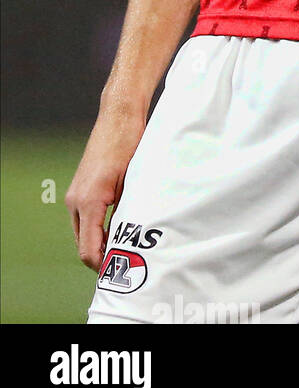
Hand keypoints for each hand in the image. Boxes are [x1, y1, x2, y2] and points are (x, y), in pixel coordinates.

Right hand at [66, 104, 146, 270]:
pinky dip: (98, 225)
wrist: (120, 117)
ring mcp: (76, 194)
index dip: (102, 264)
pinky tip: (118, 224)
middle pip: (83, 243)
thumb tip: (129, 237)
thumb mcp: (132, 181)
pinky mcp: (81, 188)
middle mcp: (76, 201)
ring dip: (100, 239)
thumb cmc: (129, 144)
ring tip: (124, 244)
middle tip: (125, 260)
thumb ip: (127, 211)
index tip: (119, 270)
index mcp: (88, 202)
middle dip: (101, 254)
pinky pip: (86, 216)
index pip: (87, 248)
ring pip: (84, 230)